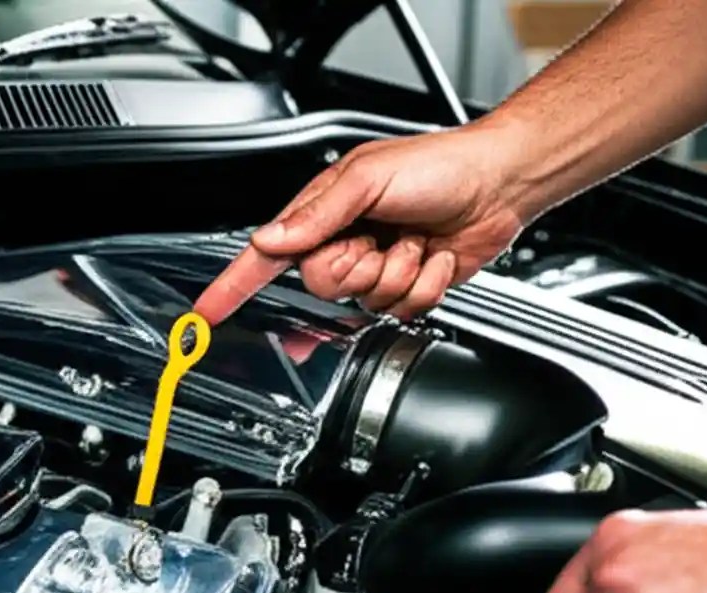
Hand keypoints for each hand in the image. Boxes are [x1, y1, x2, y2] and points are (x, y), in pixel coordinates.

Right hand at [196, 124, 532, 323]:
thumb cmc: (438, 165)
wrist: (499, 183)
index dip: (234, 285)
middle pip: (320, 286)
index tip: (207, 312)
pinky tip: (434, 256)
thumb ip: (316, 214)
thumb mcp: (366, 179)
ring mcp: (377, 268)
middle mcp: (344, 242)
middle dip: (356, 267)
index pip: (266, 254)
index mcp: (322, 212)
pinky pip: (402, 311)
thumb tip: (271, 238)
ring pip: (365, 303)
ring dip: (398, 273)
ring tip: (414, 240)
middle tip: (378, 239)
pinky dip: (426, 285)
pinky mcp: (408, 287)